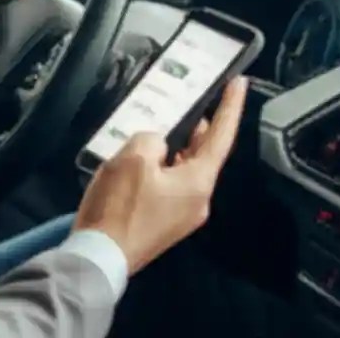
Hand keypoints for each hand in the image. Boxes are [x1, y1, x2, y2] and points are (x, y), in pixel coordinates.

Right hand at [73, 77, 248, 273]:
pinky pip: (169, 186)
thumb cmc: (119, 207)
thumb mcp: (133, 156)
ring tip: (155, 132)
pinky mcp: (163, 224)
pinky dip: (161, 168)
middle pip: (202, 154)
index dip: (231, 107)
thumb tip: (157, 145)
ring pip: (183, 170)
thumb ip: (151, 138)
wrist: (100, 256)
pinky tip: (139, 163)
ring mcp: (181, 215)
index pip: (221, 136)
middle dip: (195, 129)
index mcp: (198, 181)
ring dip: (173, 150)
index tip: (239, 84)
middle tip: (187, 104)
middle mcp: (198, 200)